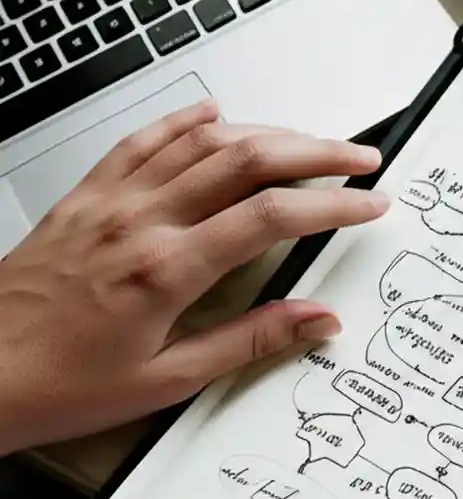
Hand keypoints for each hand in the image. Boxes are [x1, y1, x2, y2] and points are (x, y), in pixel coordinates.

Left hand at [0, 100, 389, 454]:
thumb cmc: (58, 385)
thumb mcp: (166, 380)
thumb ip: (250, 341)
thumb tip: (315, 320)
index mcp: (165, 269)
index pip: (273, 216)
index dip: (333, 204)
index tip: (368, 203)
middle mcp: (140, 221)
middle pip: (248, 160)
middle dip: (317, 152)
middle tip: (359, 158)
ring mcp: (110, 201)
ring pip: (202, 142)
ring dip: (266, 132)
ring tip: (307, 142)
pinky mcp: (85, 196)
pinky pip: (140, 140)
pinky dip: (183, 122)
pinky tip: (212, 114)